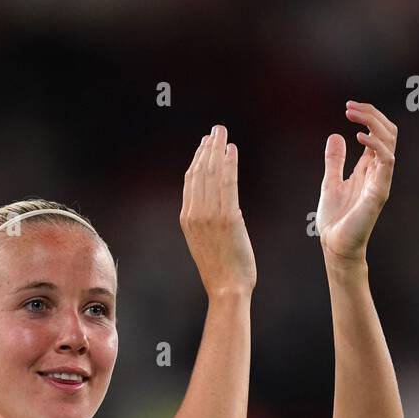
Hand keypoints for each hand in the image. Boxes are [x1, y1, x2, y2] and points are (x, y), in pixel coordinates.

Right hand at [180, 124, 256, 295]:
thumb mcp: (205, 242)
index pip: (191, 181)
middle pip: (199, 172)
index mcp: (187, 219)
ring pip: (212, 174)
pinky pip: (227, 183)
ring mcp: (210, 215)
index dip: (198, 159)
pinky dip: (229, 164)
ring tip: (222, 133)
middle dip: (207, 147)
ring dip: (217, 149)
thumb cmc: (221, 269)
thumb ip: (206, 221)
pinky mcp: (228, 218)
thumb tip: (216, 206)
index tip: (206, 144)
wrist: (226, 288)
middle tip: (216, 130)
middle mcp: (195, 214)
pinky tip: (232, 150)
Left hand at [315, 101, 396, 264]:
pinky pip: (387, 161)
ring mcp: (381, 180)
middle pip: (388, 131)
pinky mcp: (379, 191)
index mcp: (368, 168)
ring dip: (373, 122)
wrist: (335, 246)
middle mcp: (378, 171)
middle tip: (350, 107)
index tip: (348, 108)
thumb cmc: (336, 220)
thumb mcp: (330, 182)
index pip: (378, 133)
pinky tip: (358, 137)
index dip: (367, 116)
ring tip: (353, 115)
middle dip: (371, 113)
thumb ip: (335, 161)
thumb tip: (335, 135)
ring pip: (390, 141)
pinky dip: (375, 144)